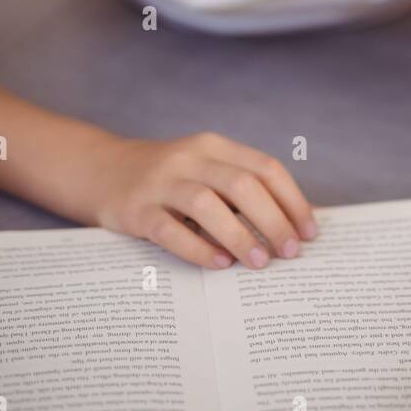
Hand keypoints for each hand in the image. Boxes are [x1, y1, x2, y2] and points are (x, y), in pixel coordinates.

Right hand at [93, 131, 317, 269]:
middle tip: (290, 253)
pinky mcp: (135, 210)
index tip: (309, 232)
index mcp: (213, 146)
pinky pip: (170, 231)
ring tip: (260, 263)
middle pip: (241, 185)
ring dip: (240, 236)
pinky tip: (220, 264)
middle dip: (273, 221)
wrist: (101, 170)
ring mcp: (159, 183)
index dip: (292, 201)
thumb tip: (295, 224)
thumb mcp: (205, 169)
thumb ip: (242, 188)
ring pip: (206, 205)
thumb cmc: (169, 179)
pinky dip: (199, 248)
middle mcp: (188, 158)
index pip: (265, 168)